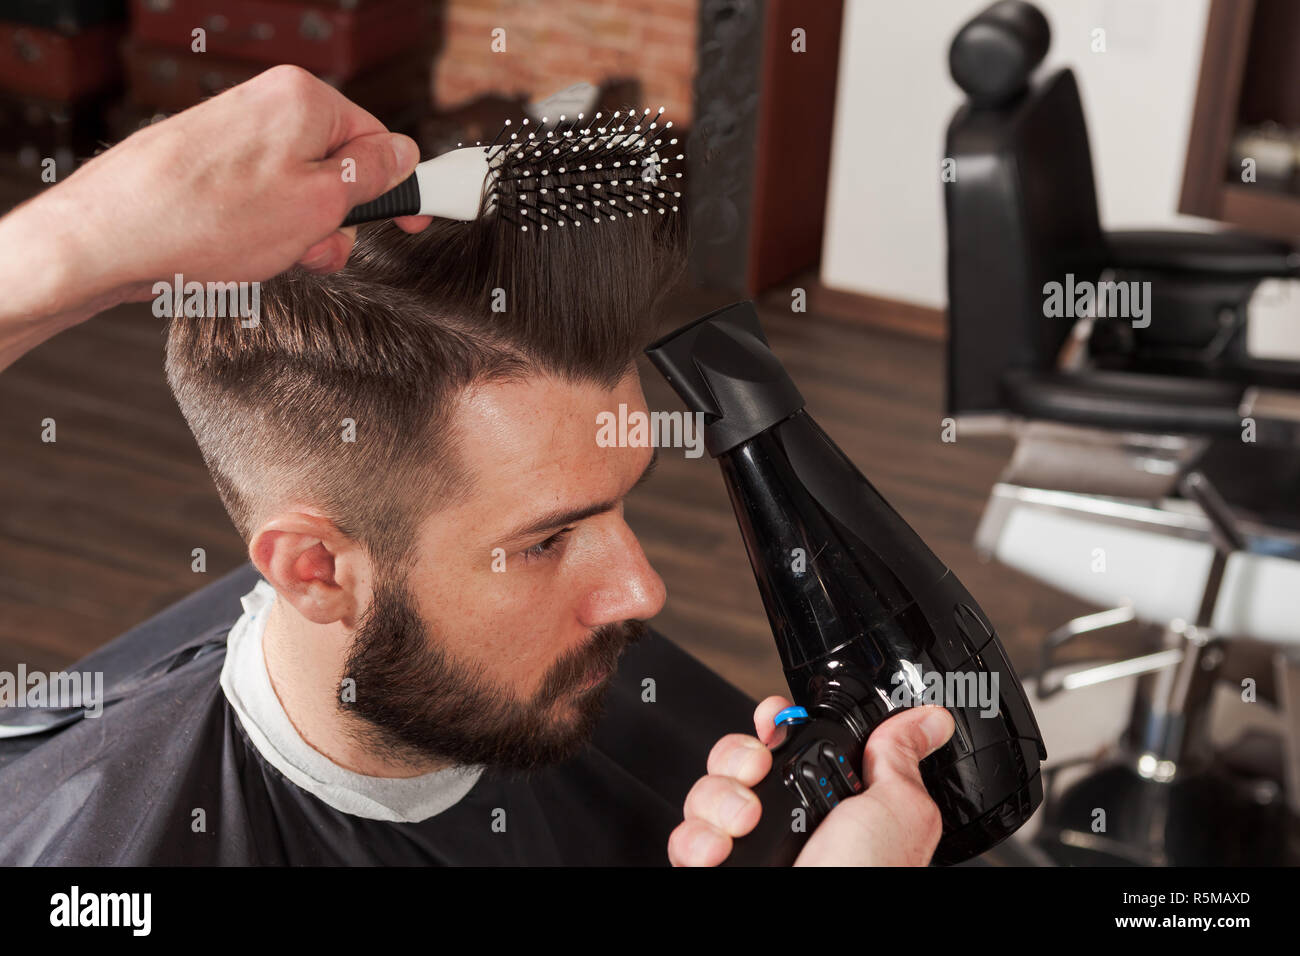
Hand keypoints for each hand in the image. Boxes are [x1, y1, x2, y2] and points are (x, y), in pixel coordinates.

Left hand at [0, 64, 431, 367]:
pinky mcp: (208, 167)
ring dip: (299, 235)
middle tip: (315, 249)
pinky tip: (239, 253)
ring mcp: (234, 136)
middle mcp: (268, 107)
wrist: (109, 236)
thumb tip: (403, 155)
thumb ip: (372, 177)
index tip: (415, 223)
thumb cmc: (208, 218)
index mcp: (304, 100)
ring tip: (268, 255)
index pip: (380, 142)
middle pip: (338, 170)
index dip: (399, 190)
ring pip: (299, 194)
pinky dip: (263, 234)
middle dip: (336, 221)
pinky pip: (261, 202)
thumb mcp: (318, 204)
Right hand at [668, 695, 955, 865]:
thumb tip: (928, 722)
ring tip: (745, 822)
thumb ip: (900, 758)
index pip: (789, 741)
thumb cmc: (864, 880)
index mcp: (831, 801)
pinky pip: (685, 833)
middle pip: (739, 756)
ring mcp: (747, 844)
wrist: (819, 946)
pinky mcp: (714, 866)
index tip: (773, 720)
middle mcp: (785, 820)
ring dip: (720, 799)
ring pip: (708, 790)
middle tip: (759, 772)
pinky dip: (697, 838)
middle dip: (741, 755)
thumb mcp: (899, 810)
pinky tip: (721, 849)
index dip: (774, 723)